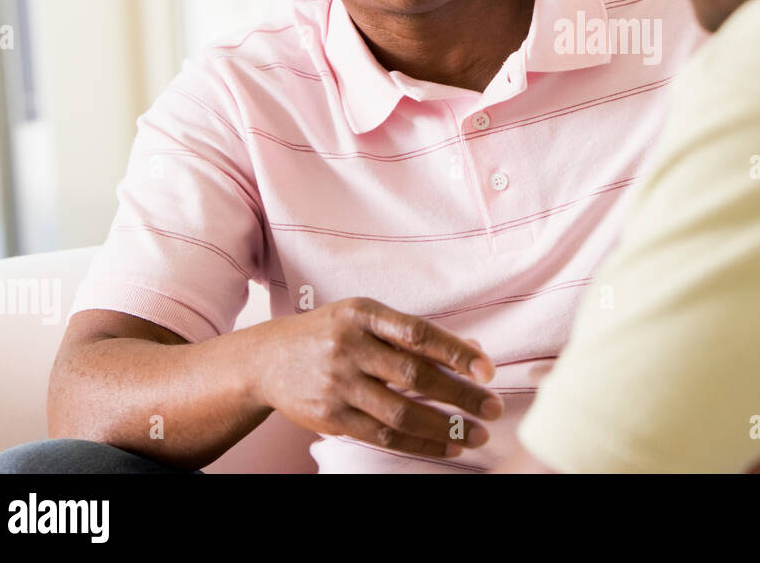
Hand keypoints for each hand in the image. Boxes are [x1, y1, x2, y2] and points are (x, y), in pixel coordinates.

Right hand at [250, 297, 503, 458]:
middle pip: (415, 375)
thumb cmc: (331, 334)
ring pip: (401, 411)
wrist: (266, 360)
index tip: (488, 371)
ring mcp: (339, 384)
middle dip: (460, 395)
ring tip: (475, 434)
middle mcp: (350, 347)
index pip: (418, 334)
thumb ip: (412, 334)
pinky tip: (446, 445)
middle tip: (493, 408)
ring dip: (445, 426)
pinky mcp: (332, 417)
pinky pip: (383, 435)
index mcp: (363, 314)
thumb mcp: (365, 318)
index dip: (456, 353)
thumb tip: (473, 351)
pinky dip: (419, 443)